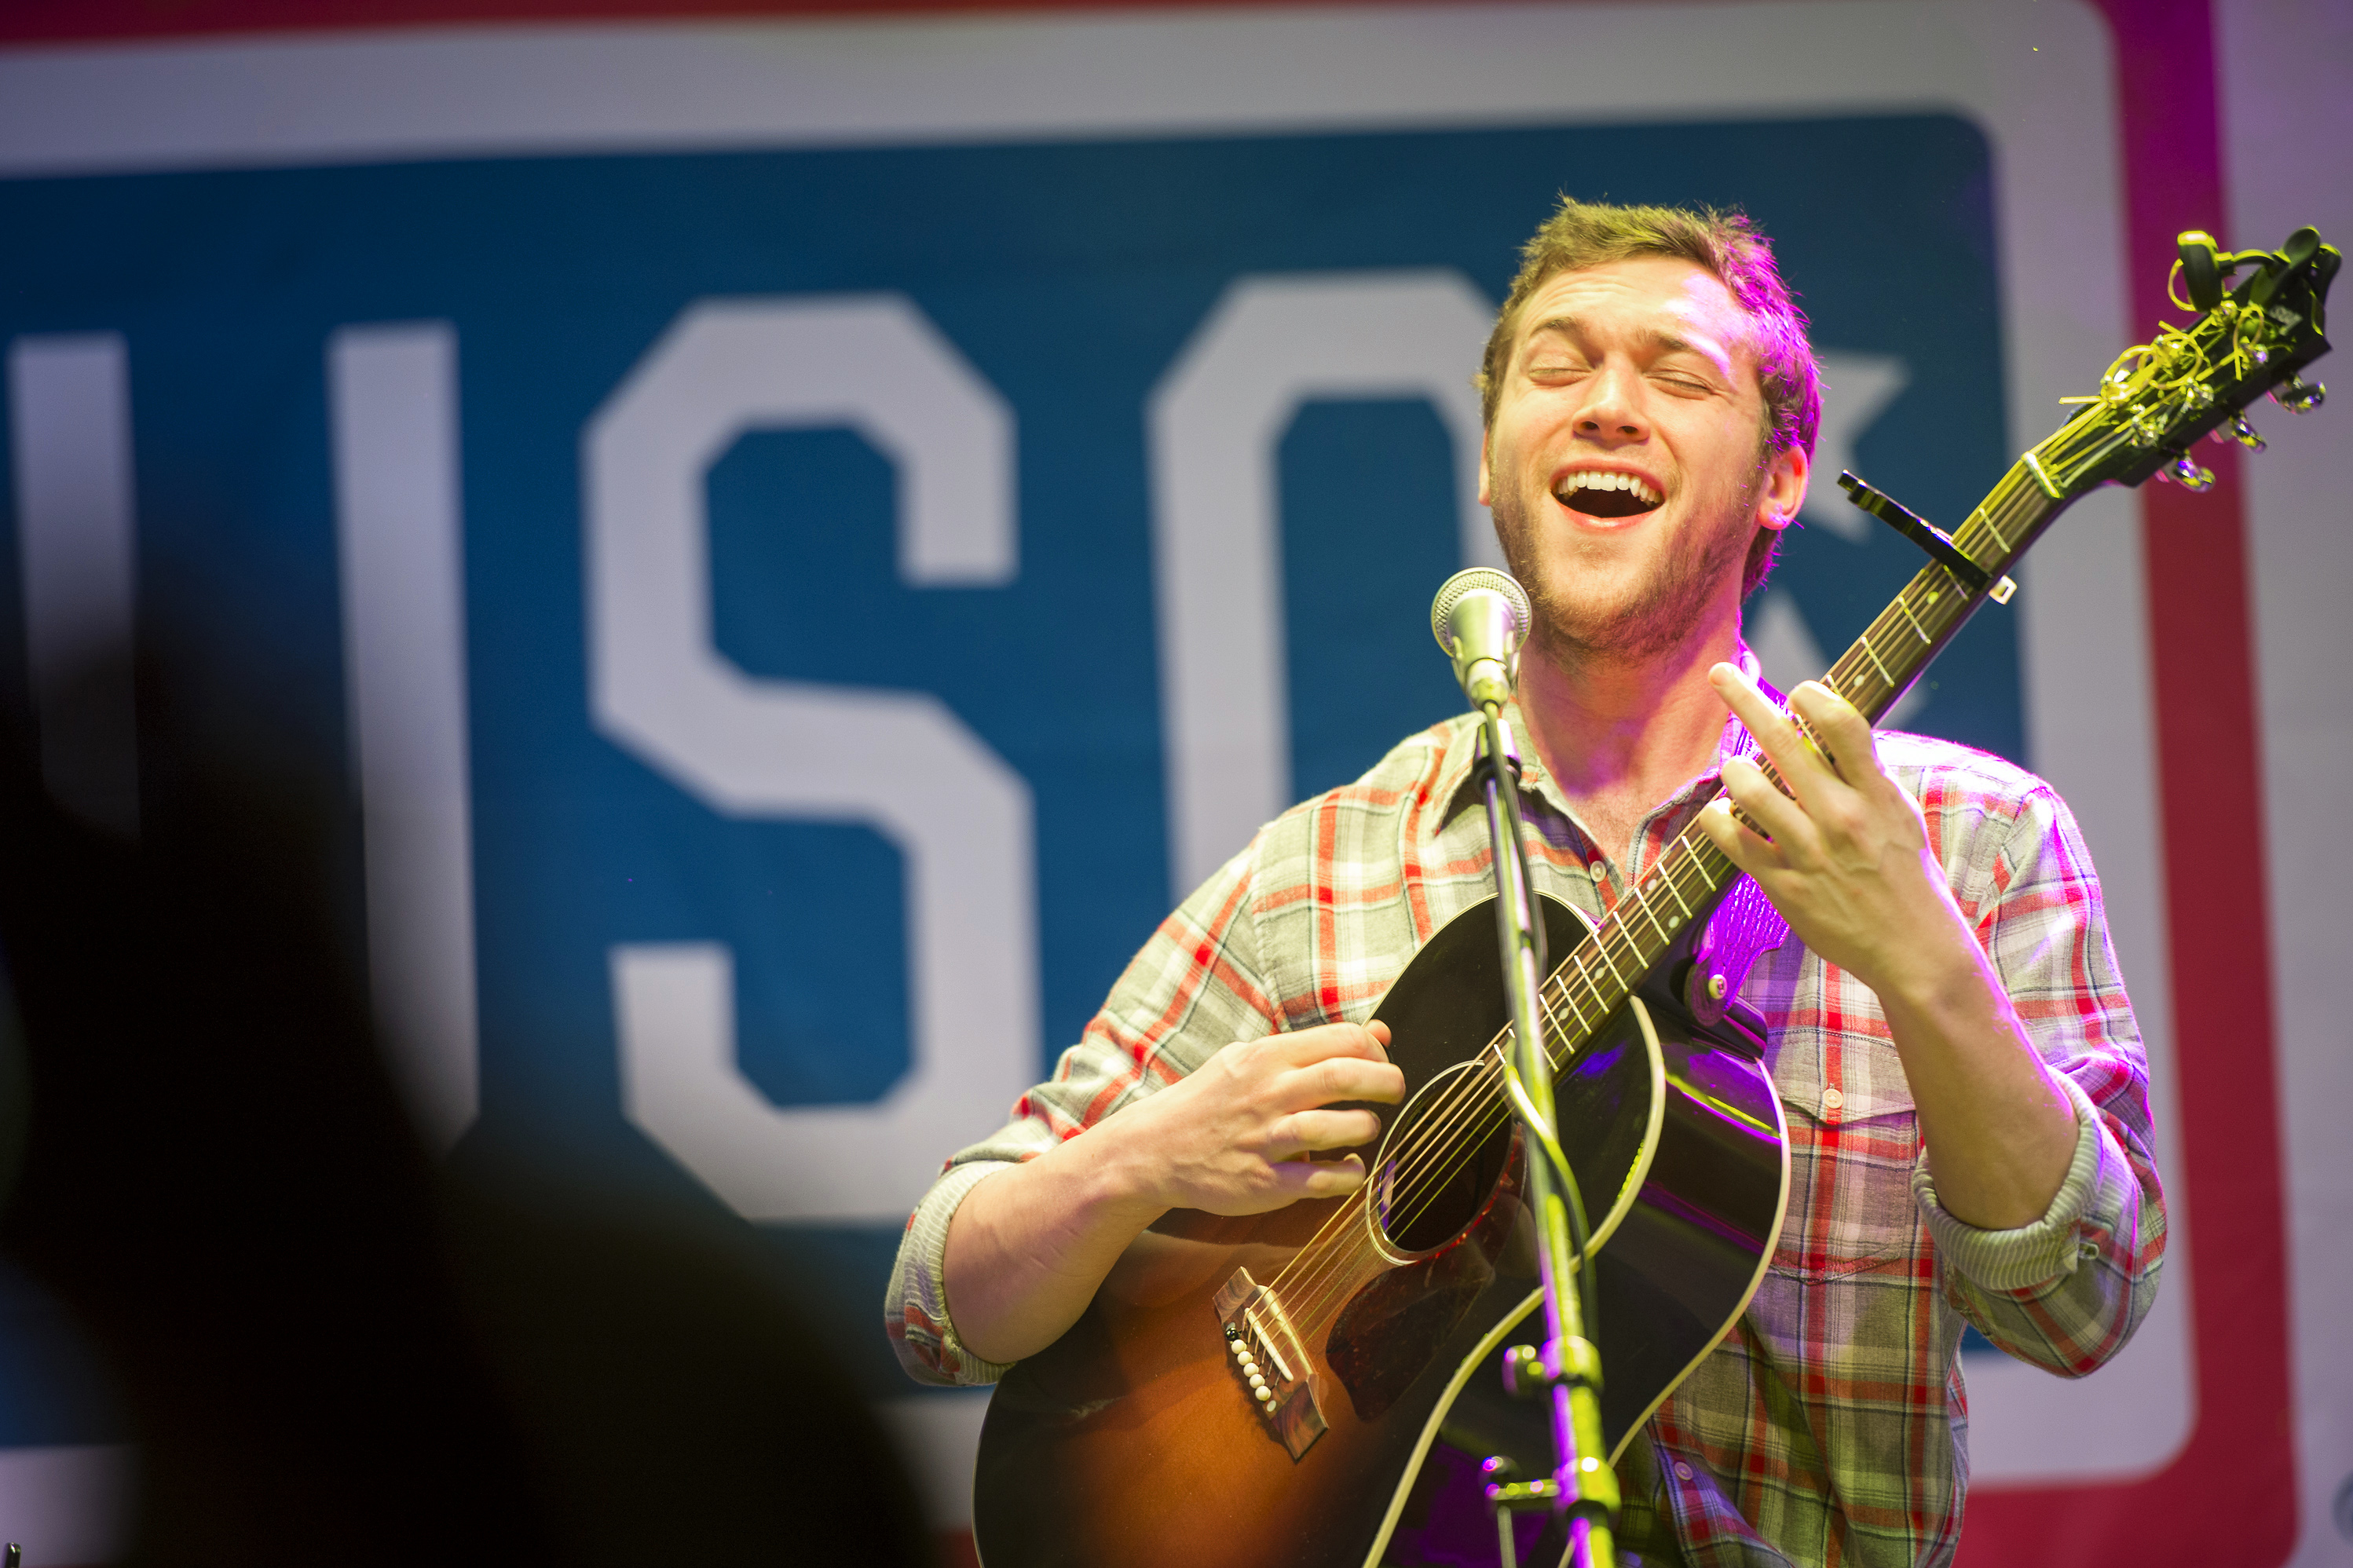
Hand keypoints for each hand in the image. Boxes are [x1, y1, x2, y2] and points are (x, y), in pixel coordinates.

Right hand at [1100, 1021, 1402, 1216]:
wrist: (1155, 1148)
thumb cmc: (1213, 1100)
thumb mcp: (1253, 1059)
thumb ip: (1316, 1047)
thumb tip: (1380, 1034)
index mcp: (1268, 1056)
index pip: (1341, 1039)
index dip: (1375, 1050)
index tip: (1380, 1064)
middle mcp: (1268, 1093)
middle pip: (1344, 1076)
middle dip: (1386, 1082)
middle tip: (1395, 1091)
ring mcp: (1264, 1139)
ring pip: (1334, 1128)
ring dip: (1366, 1127)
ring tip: (1366, 1128)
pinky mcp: (1262, 1182)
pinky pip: (1319, 1181)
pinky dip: (1347, 1175)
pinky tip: (1349, 1167)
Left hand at [1695, 665, 1964, 996]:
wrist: (1915, 949)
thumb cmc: (1907, 876)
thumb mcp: (1900, 816)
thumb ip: (1865, 776)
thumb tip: (1830, 730)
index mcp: (1876, 794)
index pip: (1841, 723)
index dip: (1813, 695)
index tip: (1798, 689)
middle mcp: (1842, 817)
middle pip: (1782, 742)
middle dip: (1744, 699)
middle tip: (1719, 673)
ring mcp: (1810, 852)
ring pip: (1749, 789)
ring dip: (1733, 769)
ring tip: (1734, 766)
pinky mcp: (1785, 886)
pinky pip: (1733, 841)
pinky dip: (1718, 819)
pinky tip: (1720, 815)